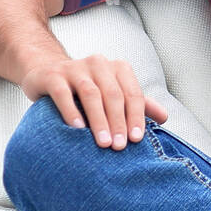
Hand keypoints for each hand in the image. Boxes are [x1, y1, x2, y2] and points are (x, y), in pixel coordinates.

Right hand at [21, 54, 168, 150]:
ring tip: (103, 142)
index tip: (137, 139)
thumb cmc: (86, 89)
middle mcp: (98, 64)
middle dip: (118, 122)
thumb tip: (164, 117)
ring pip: (91, 94)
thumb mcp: (113, 94)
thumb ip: (138, 104)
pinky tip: (77, 128)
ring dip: (99, 120)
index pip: (132, 93)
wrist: (47, 73)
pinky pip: (63, 94)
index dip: (136, 116)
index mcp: (117, 68)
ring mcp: (74, 68)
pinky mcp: (53, 76)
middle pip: (113, 94)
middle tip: (119, 146)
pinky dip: (71, 111)